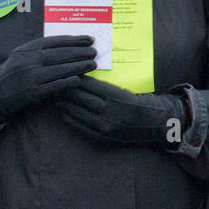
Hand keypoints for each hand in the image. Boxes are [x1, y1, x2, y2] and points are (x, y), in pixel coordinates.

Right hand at [0, 35, 95, 121]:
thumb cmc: (15, 72)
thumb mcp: (23, 55)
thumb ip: (41, 49)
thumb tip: (69, 44)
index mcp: (27, 49)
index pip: (55, 41)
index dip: (74, 40)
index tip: (89, 39)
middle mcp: (28, 61)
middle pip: (60, 54)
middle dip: (80, 52)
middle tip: (94, 52)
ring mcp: (31, 77)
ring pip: (60, 69)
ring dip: (79, 67)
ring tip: (93, 64)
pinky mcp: (33, 92)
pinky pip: (55, 86)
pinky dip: (68, 82)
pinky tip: (80, 79)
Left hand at [55, 76, 185, 145]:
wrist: (155, 123)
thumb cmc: (139, 102)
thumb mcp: (124, 89)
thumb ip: (104, 85)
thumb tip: (81, 78)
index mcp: (116, 96)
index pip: (88, 85)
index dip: (73, 78)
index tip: (64, 72)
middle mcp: (109, 111)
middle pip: (80, 98)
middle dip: (65, 90)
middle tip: (53, 82)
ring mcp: (105, 125)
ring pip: (77, 112)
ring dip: (64, 104)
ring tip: (54, 97)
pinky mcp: (103, 137)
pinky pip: (81, 127)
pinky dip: (70, 119)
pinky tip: (63, 112)